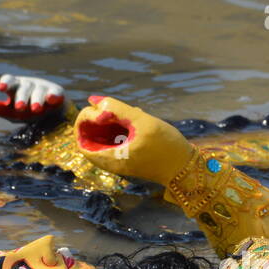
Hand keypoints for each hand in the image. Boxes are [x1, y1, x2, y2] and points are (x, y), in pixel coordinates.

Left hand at [0, 74, 65, 120]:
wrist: (51, 114)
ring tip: (36, 109)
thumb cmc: (26, 111)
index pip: (9, 80)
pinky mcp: (56, 92)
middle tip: (20, 108)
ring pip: (38, 92)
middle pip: (24, 88)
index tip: (1, 88)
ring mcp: (43, 87)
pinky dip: (53, 95)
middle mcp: (28, 84)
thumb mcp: (10, 112)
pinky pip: (54, 92)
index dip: (6, 82)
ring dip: (36, 100)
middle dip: (22, 97)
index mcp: (15, 87)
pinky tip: (51, 99)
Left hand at [73, 95, 195, 184]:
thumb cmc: (167, 146)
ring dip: (110, 123)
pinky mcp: (129, 159)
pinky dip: (119, 129)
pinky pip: (115, 143)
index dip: (84, 122)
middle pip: (90, 140)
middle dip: (97, 120)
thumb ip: (117, 109)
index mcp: (111, 159)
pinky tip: (135, 119)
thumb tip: (94, 100)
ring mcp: (121, 162)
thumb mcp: (142, 121)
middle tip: (113, 109)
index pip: (81, 142)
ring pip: (103, 140)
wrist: (187, 168)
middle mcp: (112, 164)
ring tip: (127, 112)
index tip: (98, 109)